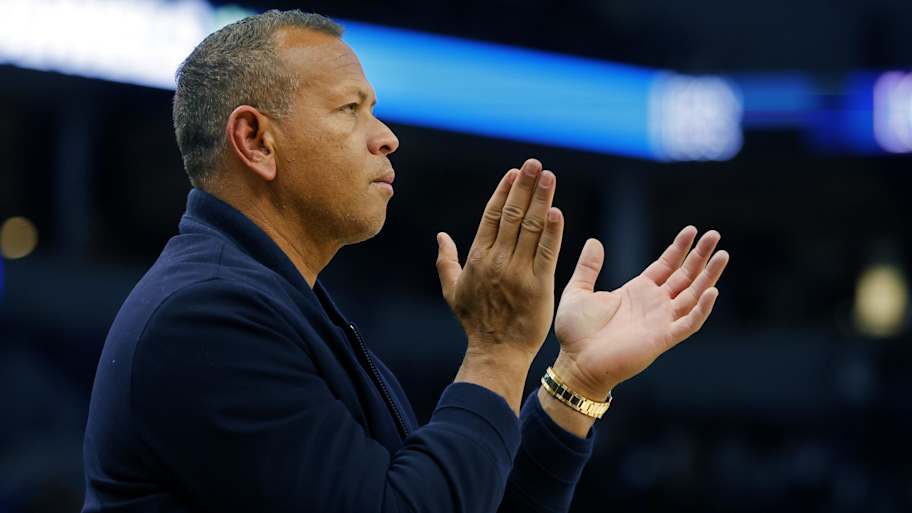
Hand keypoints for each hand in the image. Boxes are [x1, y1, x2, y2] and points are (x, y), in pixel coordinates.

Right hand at [436, 158, 562, 358]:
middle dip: (524, 187)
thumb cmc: (475, 323)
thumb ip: (446, 261)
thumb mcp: (452, 291)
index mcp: (478, 258)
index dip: (504, 192)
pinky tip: (557, 211)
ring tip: (548, 176)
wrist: (496, 352)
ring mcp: (518, 272)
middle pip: (512, 215)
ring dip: (540, 199)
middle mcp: (497, 260)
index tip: (514, 173)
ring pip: (530, 228)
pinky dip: (552, 231)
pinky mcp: (538, 285)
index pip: (491, 216)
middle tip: (534, 164)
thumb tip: (440, 236)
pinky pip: (546, 252)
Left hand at [552, 227, 728, 399]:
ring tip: (723, 255)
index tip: (692, 230)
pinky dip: (702, 308)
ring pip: (693, 294)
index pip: (666, 266)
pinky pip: (689, 322)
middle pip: (685, 276)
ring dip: (709, 276)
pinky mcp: (663, 338)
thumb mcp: (579, 291)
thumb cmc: (575, 333)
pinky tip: (712, 291)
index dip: (679, 249)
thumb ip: (588, 267)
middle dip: (700, 256)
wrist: (576, 363)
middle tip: (715, 235)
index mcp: (637, 291)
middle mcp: (654, 304)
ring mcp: (661, 321)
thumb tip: (593, 241)